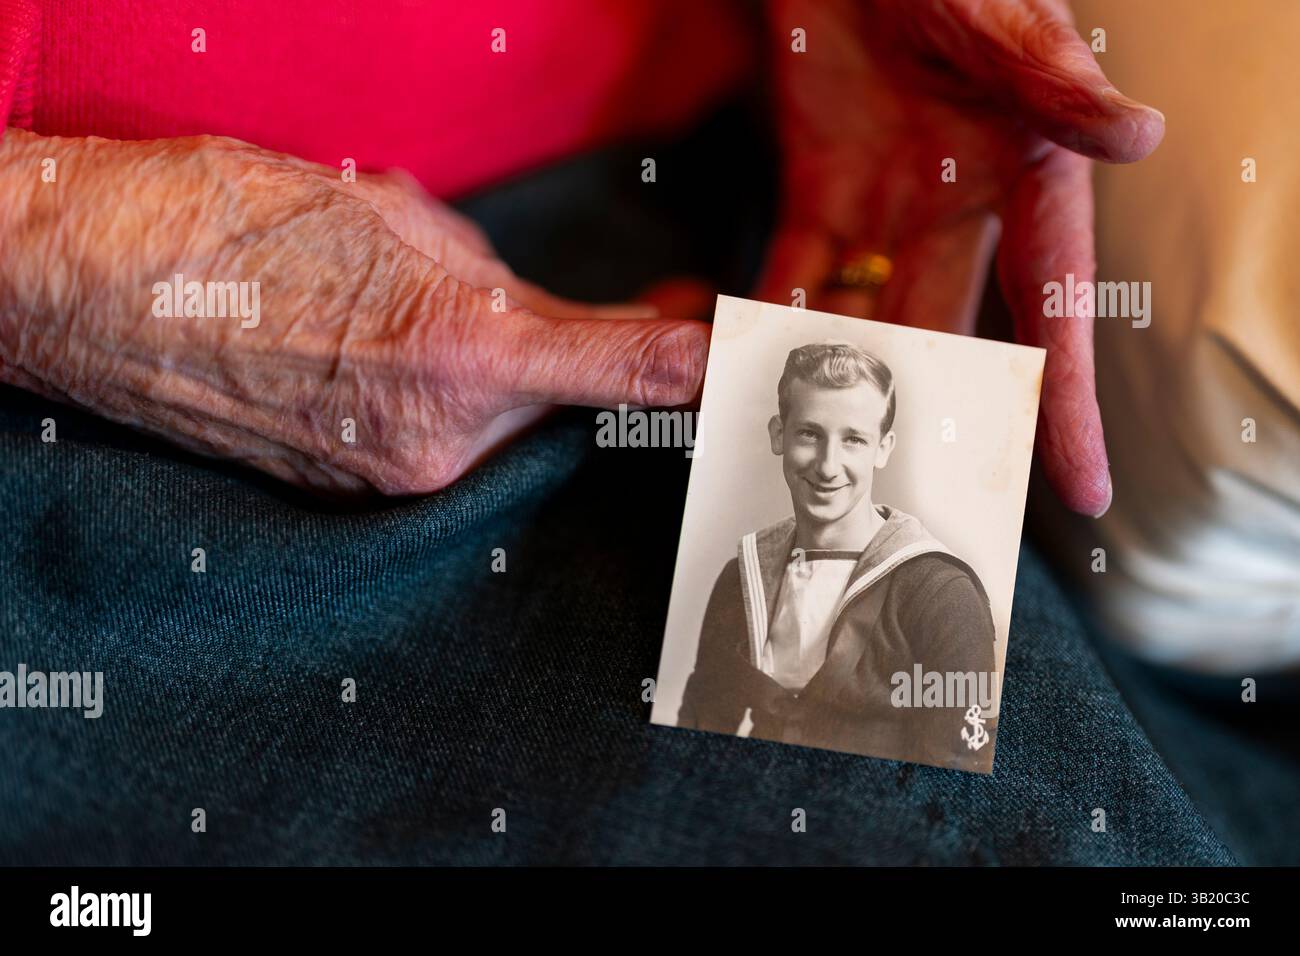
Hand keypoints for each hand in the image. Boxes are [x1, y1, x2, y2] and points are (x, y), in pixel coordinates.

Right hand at [0, 131, 707, 494]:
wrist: (82, 287)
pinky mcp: (348, 495)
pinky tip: (381, 349)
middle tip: (588, 300)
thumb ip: (493, 276)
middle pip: (558, 404)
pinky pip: (437, 446)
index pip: (618, 369)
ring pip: (495, 427)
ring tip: (406, 307)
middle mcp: (432, 442)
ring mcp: (387, 482)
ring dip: (494, 375)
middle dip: (572, 354)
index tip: (748, 362)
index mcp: (456, 352)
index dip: (692, 361)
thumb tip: (547, 317)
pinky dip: (441, 403)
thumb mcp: (389, 213)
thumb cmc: (225, 219)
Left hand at [757, 0, 1164, 515]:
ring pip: (865, 319)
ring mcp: (887, 206)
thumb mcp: (1005, 21)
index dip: (1063, 400)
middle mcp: (960, 211)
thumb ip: (1055, 83)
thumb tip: (1140, 137)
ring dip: (840, 382)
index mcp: (1026, 177)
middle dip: (941, 420)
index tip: (1079, 489)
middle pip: (951, 336)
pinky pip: (794, 271)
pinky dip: (767, 320)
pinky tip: (744, 371)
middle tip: (926, 497)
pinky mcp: (818, 188)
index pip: (1053, 307)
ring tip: (818, 454)